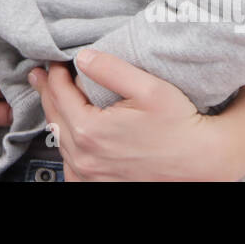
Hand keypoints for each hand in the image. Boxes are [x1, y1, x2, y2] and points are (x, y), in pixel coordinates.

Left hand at [29, 49, 226, 180]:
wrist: (203, 161)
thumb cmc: (180, 124)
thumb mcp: (148, 87)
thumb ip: (110, 69)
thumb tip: (81, 58)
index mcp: (90, 131)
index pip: (59, 94)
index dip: (55, 74)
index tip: (56, 62)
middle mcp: (85, 157)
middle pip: (54, 116)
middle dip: (49, 92)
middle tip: (41, 75)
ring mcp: (91, 176)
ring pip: (59, 140)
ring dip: (56, 117)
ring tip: (54, 98)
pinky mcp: (100, 185)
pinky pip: (71, 165)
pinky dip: (67, 145)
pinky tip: (70, 133)